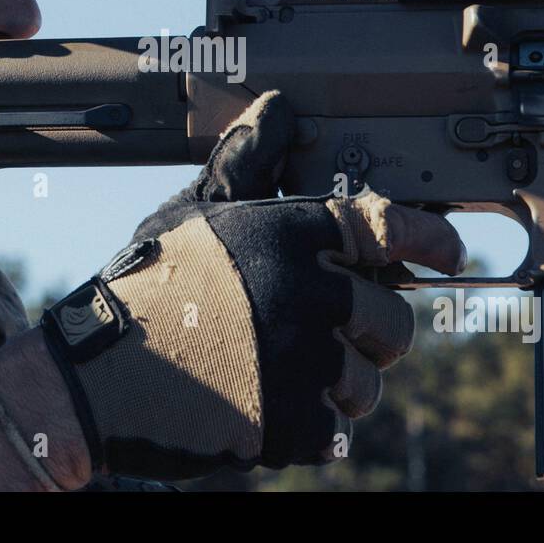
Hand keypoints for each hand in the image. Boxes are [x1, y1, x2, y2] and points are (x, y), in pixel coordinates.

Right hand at [39, 90, 465, 479]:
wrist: (93, 376)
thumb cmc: (145, 287)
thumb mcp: (191, 213)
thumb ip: (247, 166)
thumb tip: (277, 111)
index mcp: (289, 232)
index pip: (388, 226)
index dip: (430, 238)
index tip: (449, 251)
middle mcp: (307, 290)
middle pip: (391, 318)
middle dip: (370, 330)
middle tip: (332, 333)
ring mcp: (303, 361)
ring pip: (368, 381)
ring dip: (339, 384)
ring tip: (285, 374)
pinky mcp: (290, 425)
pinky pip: (337, 431)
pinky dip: (311, 427)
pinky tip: (267, 406)